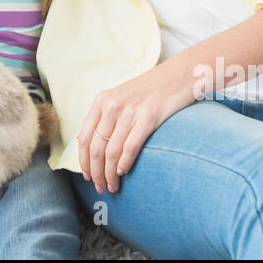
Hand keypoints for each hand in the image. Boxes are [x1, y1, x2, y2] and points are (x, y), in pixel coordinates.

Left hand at [76, 61, 195, 193]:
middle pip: (96, 148)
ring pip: (111, 152)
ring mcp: (129, 111)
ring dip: (109, 174)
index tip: (86, 176)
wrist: (178, 75)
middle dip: (95, 173)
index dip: (83, 161)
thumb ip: (106, 117)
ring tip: (112, 186)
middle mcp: (112, 105)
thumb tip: (91, 145)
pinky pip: (130, 147)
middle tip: (100, 187)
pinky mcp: (148, 117)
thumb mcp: (121, 97)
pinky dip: (124, 164)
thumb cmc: (150, 91)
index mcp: (101, 101)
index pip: (84, 138)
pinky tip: (123, 173)